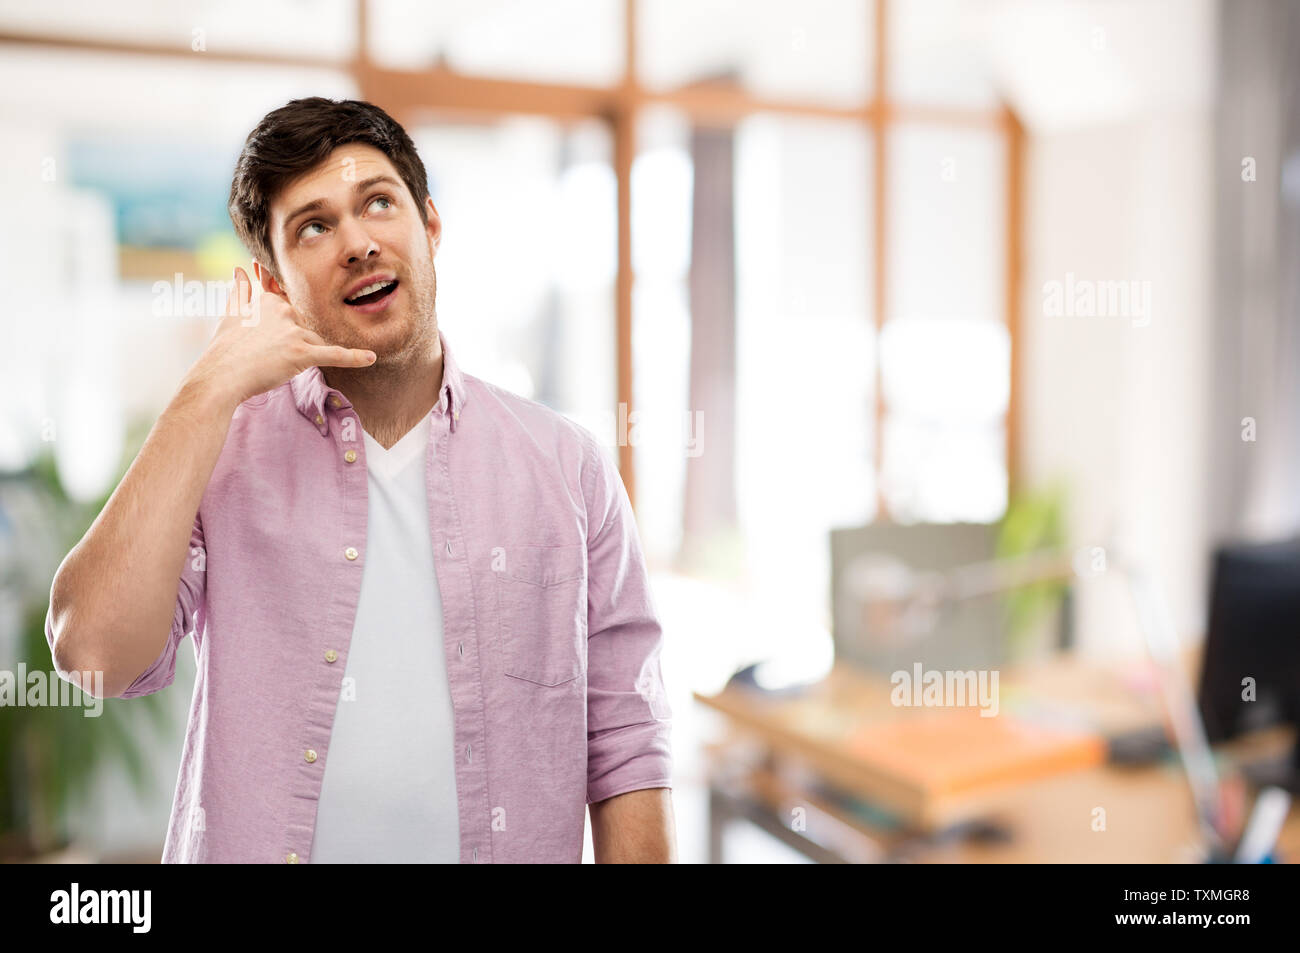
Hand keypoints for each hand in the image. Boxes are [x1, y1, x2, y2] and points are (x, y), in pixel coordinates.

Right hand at [185, 266, 374, 408]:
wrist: (220, 376)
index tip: (281, 333)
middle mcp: (284, 311)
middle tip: (270, 355)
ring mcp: (294, 332)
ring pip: (315, 342)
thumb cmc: (225, 349)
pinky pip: (335, 355)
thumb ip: (240, 291)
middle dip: (295, 343)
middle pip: (306, 327)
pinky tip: (371, 358)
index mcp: (270, 301)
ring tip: (274, 365)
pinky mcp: (302, 353)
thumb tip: (240, 269)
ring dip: (303, 356)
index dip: (286, 325)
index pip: (292, 308)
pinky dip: (354, 357)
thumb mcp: (231, 314)